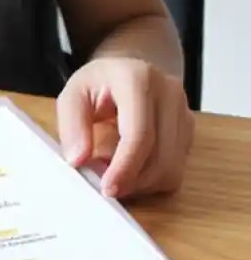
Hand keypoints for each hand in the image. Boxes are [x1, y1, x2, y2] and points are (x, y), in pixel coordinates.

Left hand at [57, 57, 193, 198]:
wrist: (127, 70)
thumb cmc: (99, 83)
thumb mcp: (73, 95)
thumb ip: (71, 126)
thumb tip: (78, 160)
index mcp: (138, 80)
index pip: (140, 135)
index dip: (125, 168)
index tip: (107, 189)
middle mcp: (169, 94)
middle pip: (161, 157)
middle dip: (133, 181)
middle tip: (106, 187)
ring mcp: (184, 111)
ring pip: (172, 167)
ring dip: (142, 183)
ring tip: (116, 175)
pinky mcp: (188, 129)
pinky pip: (176, 168)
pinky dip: (152, 179)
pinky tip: (132, 170)